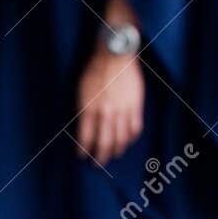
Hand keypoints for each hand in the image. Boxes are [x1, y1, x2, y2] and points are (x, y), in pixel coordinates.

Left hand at [77, 47, 144, 165]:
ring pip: (121, 139)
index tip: (82, 156)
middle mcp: (106, 113)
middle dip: (99, 157)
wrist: (115, 54)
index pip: (86, 138)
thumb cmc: (95, 69)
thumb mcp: (81, 90)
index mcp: (89, 109)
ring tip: (113, 155)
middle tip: (97, 164)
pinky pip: (135, 128)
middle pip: (104, 143)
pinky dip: (131, 138)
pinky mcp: (136, 105)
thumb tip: (84, 128)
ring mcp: (122, 110)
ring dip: (116, 150)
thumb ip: (83, 110)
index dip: (83, 150)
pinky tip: (127, 141)